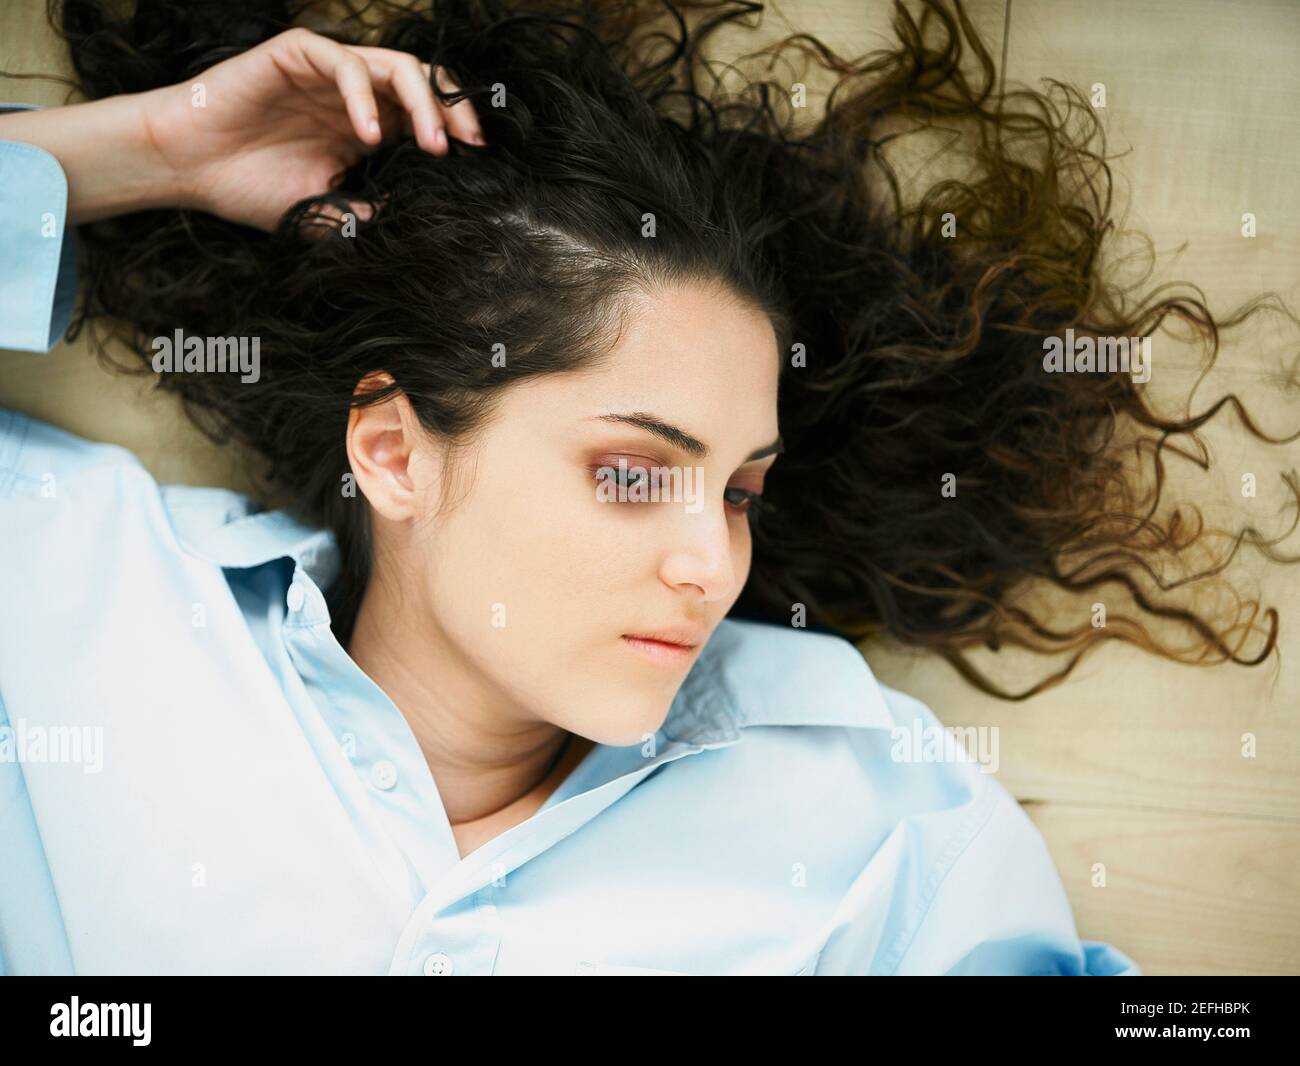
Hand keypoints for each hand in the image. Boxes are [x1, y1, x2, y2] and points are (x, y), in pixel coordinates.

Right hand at [139, 26, 483, 229]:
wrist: (189, 169)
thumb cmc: (252, 189)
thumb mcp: (330, 213)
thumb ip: (374, 211)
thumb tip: (426, 223)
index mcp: (368, 128)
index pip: (428, 118)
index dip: (457, 133)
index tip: (480, 163)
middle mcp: (356, 96)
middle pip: (423, 86)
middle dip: (455, 112)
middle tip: (469, 147)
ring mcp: (329, 72)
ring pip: (395, 66)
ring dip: (424, 103)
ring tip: (435, 145)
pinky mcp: (297, 54)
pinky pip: (344, 61)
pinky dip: (364, 94)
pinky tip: (369, 134)